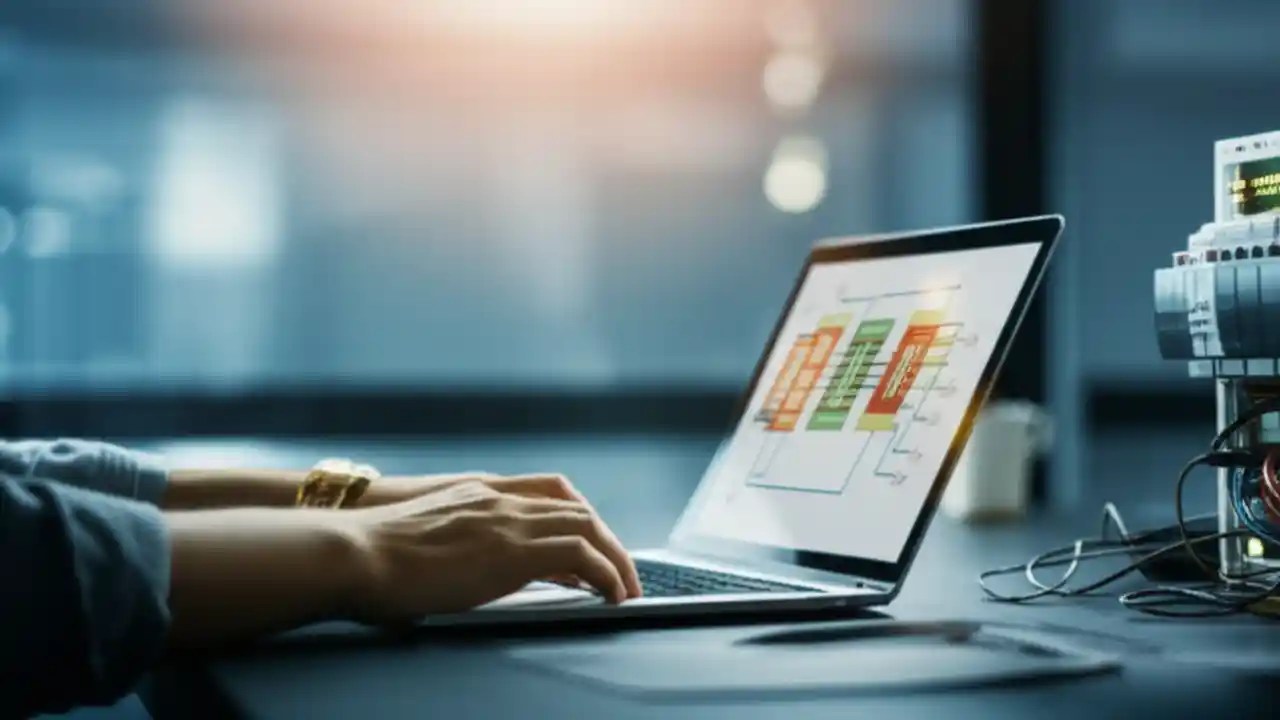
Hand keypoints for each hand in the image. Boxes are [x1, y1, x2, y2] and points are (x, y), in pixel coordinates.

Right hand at [340, 478, 641, 622]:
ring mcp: (508, 521)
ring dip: (615, 558)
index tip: (590, 546)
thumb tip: (467, 572)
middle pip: (575, 507)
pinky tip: (611, 595)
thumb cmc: (372, 555)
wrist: (355, 552)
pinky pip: (581, 555)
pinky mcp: (513, 551)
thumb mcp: (424, 537)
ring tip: (625, 589)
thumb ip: (455, 543)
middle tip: (620, 572)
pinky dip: (606, 573)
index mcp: (479, 492)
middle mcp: (499, 500)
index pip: (550, 491)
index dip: (577, 517)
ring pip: (587, 526)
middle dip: (605, 539)